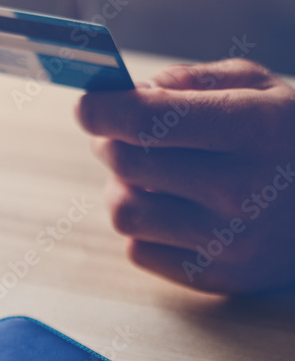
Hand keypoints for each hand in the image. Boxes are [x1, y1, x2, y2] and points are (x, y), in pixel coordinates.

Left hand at [76, 59, 294, 292]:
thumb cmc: (287, 136)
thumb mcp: (257, 87)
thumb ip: (188, 82)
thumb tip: (125, 95)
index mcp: (256, 129)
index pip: (149, 121)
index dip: (103, 110)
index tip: (87, 105)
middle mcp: (244, 190)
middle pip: (127, 165)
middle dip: (109, 143)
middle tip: (116, 135)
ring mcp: (231, 241)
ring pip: (124, 212)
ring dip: (123, 188)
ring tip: (150, 175)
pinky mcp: (218, 279)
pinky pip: (138, 250)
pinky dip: (143, 227)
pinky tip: (173, 211)